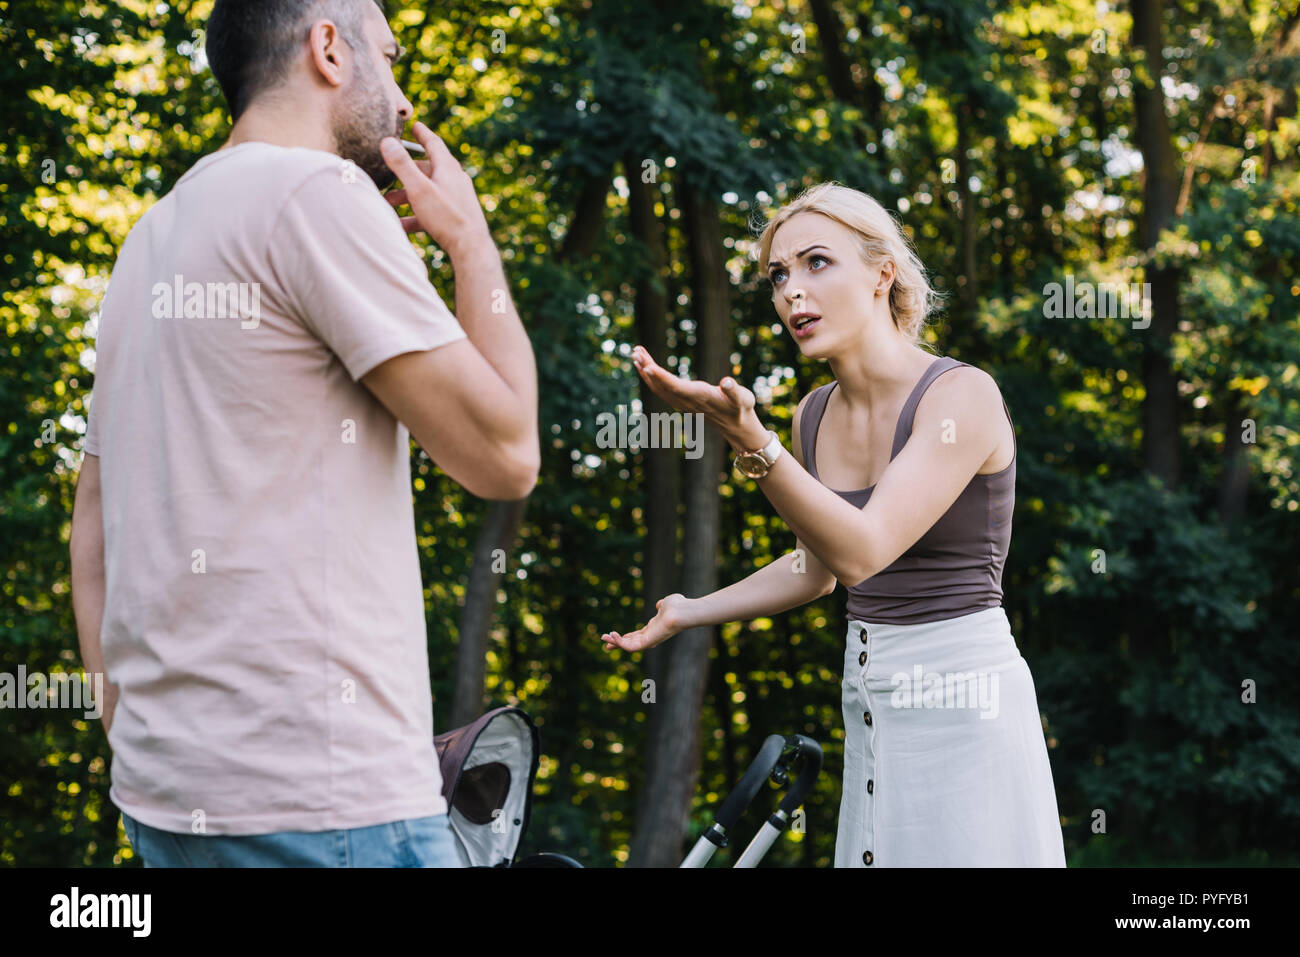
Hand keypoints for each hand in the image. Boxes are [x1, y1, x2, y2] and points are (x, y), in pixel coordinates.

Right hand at [379, 121, 492, 259]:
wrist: (471, 248)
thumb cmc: (446, 216)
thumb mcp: (419, 188)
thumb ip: (402, 165)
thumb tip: (387, 141)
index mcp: (448, 168)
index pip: (434, 143)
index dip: (422, 134)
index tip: (415, 125)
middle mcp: (455, 180)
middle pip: (428, 169)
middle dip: (406, 171)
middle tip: (389, 173)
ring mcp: (456, 198)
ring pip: (427, 191)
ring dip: (406, 195)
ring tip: (388, 202)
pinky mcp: (456, 216)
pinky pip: (431, 211)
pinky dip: (415, 215)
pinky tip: (400, 226)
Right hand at [601, 593, 693, 652]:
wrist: (683, 611)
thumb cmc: (678, 606)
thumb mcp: (666, 604)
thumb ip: (661, 605)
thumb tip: (660, 604)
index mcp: (654, 629)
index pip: (637, 635)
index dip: (624, 635)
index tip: (612, 633)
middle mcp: (651, 637)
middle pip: (630, 643)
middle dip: (616, 642)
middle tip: (604, 640)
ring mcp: (650, 641)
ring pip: (629, 646)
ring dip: (615, 642)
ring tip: (604, 638)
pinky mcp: (648, 643)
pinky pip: (631, 647)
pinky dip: (620, 642)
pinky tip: (613, 635)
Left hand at [630, 345, 767, 451]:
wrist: (736, 425)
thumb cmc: (741, 408)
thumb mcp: (743, 399)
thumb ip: (734, 390)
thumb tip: (727, 382)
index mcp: (700, 397)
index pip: (676, 387)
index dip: (661, 377)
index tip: (646, 366)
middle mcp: (687, 401)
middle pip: (662, 385)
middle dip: (648, 368)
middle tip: (635, 351)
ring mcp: (682, 402)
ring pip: (658, 387)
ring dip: (646, 371)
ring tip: (636, 353)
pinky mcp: (681, 400)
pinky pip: (661, 389)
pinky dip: (651, 377)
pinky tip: (645, 367)